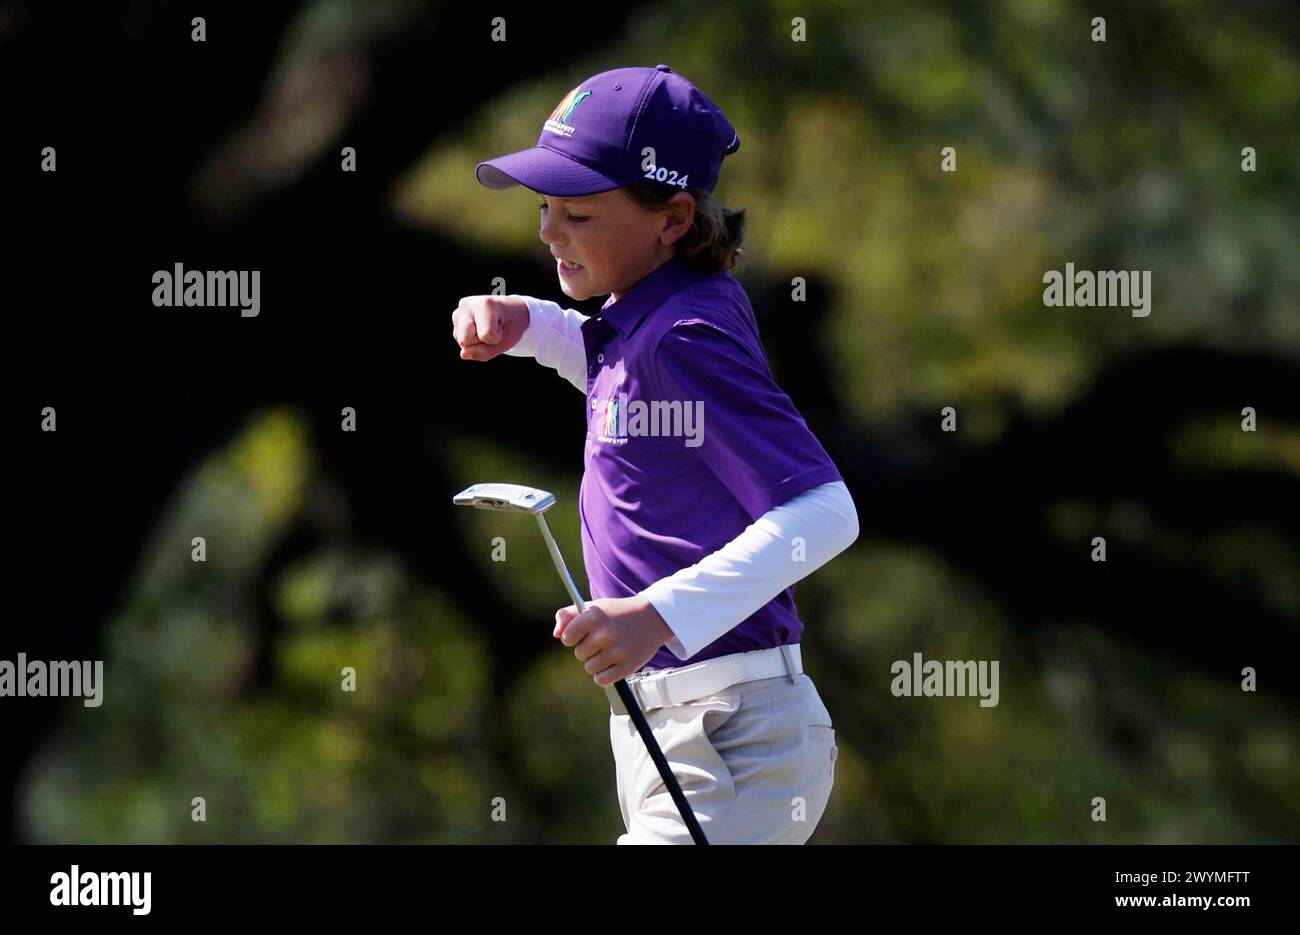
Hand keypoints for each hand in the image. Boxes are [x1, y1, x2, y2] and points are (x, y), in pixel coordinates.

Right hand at [451, 294, 529, 360]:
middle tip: (493, 329)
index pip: (486, 335)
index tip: (502, 326)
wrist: (511, 311)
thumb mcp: (507, 342)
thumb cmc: (511, 325)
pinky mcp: (456, 319)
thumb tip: (463, 354)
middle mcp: (467, 305)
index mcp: (484, 304)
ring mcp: (459, 312)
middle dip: (481, 342)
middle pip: (465, 340)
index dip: (497, 338)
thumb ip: (486, 352)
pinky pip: (462, 342)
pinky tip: (480, 328)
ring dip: (476, 342)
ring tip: (486, 328)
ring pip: (462, 343)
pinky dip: (473, 341)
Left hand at [553, 595, 673, 686]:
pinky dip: (605, 675)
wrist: (652, 617)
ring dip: (597, 662)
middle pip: (579, 654)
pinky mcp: (628, 666)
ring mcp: (618, 650)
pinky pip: (602, 680)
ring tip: (610, 650)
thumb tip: (556, 634)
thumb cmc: (617, 613)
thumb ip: (568, 616)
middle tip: (603, 640)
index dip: (573, 637)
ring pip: (590, 668)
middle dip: (588, 649)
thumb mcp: (593, 607)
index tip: (583, 633)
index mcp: (594, 616)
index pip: (567, 638)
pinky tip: (613, 663)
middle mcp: (605, 633)